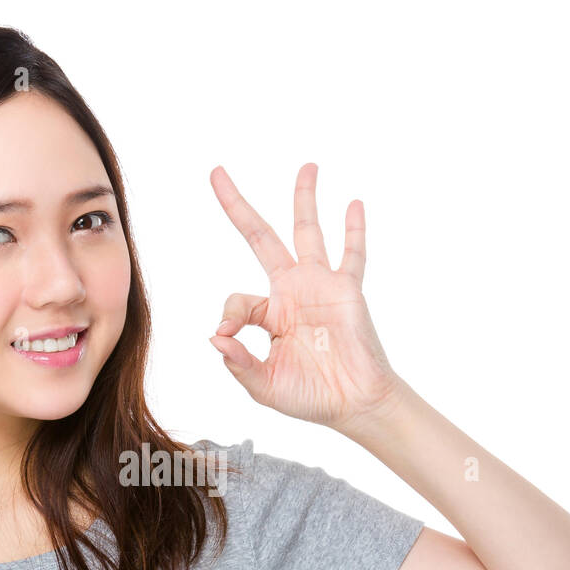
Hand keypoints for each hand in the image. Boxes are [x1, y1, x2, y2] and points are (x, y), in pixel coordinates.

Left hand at [207, 163, 403, 435]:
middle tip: (217, 172)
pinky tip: (353, 203)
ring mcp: (320, 286)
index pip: (237, 299)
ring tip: (307, 166)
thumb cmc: (310, 396)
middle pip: (260, 237)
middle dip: (238, 206)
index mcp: (269, 314)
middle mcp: (291, 291)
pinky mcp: (347, 290)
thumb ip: (238, 362)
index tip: (229, 334)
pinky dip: (354, 230)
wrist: (354, 403)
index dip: (228, 314)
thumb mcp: (264, 385)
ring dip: (304, 198)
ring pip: (307, 232)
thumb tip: (215, 336)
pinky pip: (352, 254)